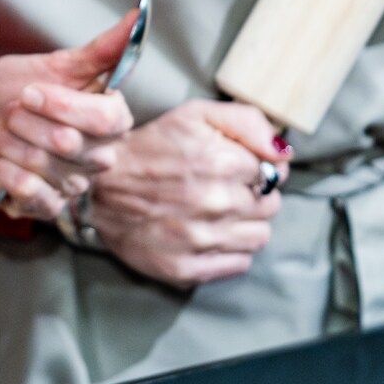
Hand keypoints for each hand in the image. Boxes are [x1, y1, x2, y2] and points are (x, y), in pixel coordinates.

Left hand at [0, 12, 137, 221]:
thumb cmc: (11, 90)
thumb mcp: (53, 64)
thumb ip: (101, 49)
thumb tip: (137, 15)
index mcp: (110, 120)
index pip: (106, 119)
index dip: (62, 105)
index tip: (30, 91)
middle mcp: (99, 155)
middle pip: (71, 142)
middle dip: (27, 121)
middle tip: (12, 112)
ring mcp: (73, 185)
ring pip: (46, 165)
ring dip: (11, 143)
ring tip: (5, 135)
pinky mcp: (45, 207)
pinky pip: (30, 192)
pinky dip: (5, 171)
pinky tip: (1, 161)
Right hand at [88, 101, 286, 286]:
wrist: (100, 188)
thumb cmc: (152, 148)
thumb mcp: (196, 115)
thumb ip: (248, 122)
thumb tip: (284, 152)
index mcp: (220, 161)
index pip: (273, 173)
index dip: (257, 169)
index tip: (237, 169)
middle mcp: (216, 203)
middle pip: (270, 206)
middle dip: (252, 196)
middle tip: (224, 189)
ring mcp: (202, 240)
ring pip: (260, 237)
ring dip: (245, 225)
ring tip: (218, 213)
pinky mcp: (188, 268)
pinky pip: (239, 264)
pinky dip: (231, 251)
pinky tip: (210, 234)